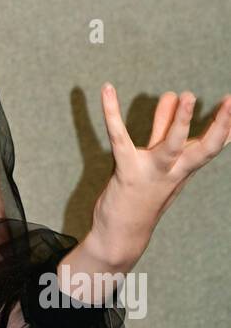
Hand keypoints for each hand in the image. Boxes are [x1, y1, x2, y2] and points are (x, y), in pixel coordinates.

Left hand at [91, 85, 230, 264]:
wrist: (121, 236)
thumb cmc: (141, 194)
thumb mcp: (157, 160)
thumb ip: (163, 127)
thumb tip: (172, 95)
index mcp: (183, 169)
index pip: (211, 146)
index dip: (226, 126)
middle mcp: (173, 172)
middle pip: (203, 149)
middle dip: (219, 125)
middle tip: (230, 101)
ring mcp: (152, 173)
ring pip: (171, 146)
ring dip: (179, 121)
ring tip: (185, 94)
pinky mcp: (127, 172)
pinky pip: (120, 138)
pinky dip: (112, 113)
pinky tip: (108, 90)